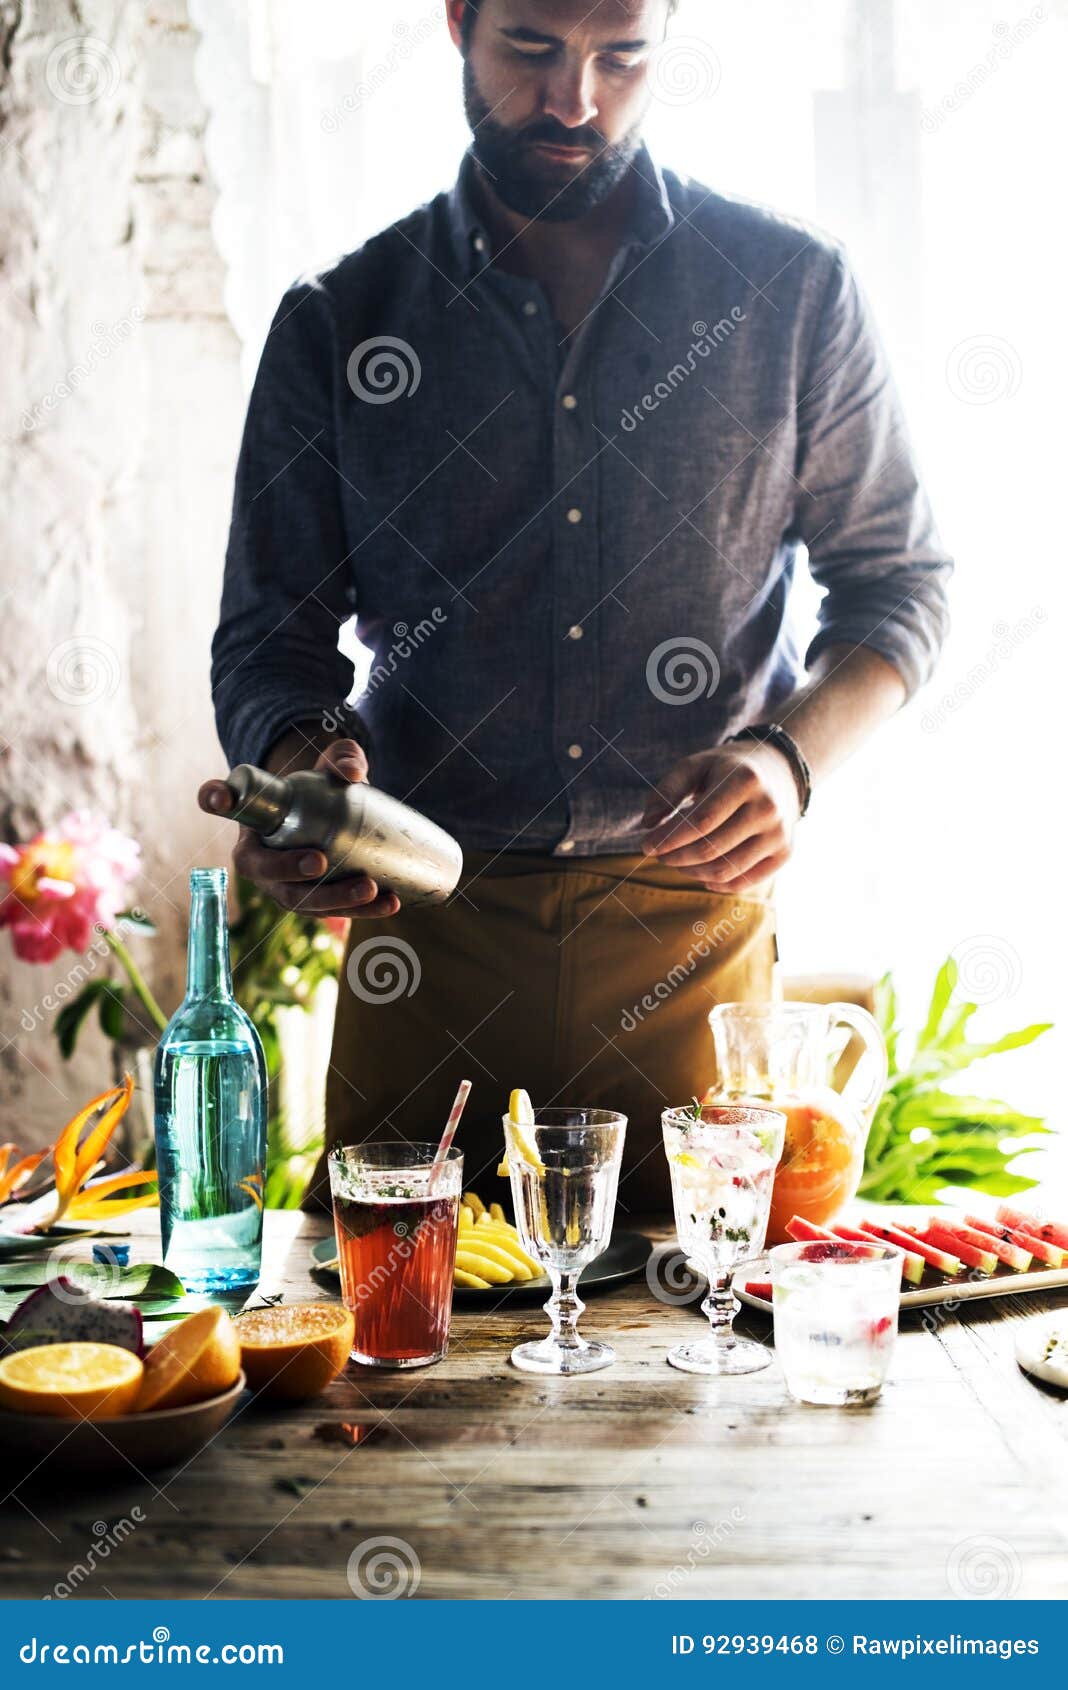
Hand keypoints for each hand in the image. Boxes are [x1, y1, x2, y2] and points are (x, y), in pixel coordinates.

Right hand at [197, 739, 401, 918]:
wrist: (336, 818)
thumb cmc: (323, 788)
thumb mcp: (333, 765)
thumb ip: (342, 758)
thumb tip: (352, 773)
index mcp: (252, 815)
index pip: (224, 801)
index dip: (216, 798)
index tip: (220, 797)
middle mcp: (258, 856)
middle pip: (264, 871)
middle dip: (290, 871)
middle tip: (320, 862)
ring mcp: (283, 885)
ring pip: (300, 901)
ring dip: (334, 900)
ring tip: (370, 888)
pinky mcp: (313, 903)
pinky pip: (333, 912)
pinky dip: (363, 911)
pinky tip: (390, 903)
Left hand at [639, 740, 801, 892]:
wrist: (778, 772)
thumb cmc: (725, 770)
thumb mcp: (695, 765)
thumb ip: (667, 790)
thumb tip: (649, 824)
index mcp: (746, 779)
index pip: (701, 821)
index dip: (669, 838)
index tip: (646, 845)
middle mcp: (768, 808)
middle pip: (710, 849)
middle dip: (675, 857)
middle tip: (659, 854)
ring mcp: (779, 833)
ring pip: (724, 871)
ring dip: (691, 871)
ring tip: (677, 860)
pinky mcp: (784, 853)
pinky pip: (742, 882)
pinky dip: (714, 882)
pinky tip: (700, 870)